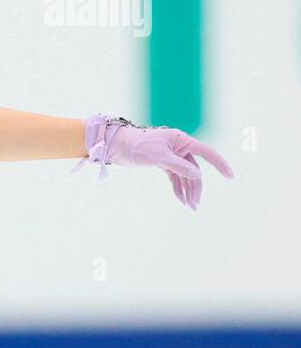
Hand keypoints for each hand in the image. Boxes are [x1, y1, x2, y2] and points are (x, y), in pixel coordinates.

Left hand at [73, 115, 234, 210]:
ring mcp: (171, 155)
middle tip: (195, 205)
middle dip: (196, 187)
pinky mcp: (163, 163)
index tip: (230, 177)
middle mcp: (179, 147)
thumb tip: (199, 176)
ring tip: (191, 207)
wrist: (116, 146)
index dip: (220, 164)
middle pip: (195, 170)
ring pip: (186, 175)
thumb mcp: (159, 157)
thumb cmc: (137, 146)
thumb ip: (180, 166)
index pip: (206, 152)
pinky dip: (178, 188)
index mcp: (182, 140)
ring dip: (188, 190)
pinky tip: (181, 200)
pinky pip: (175, 177)